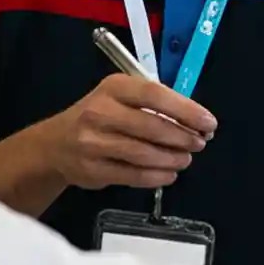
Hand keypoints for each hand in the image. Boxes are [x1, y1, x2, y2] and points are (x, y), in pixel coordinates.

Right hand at [37, 74, 216, 189]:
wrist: (55, 144)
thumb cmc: (97, 116)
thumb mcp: (117, 97)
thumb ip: (151, 104)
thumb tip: (194, 121)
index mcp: (113, 88)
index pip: (154, 95)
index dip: (186, 110)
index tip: (208, 122)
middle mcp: (100, 112)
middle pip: (152, 126)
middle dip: (183, 137)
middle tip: (199, 143)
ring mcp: (94, 142)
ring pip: (144, 153)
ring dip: (173, 159)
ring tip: (185, 159)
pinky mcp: (93, 169)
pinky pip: (134, 175)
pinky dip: (157, 176)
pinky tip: (168, 174)